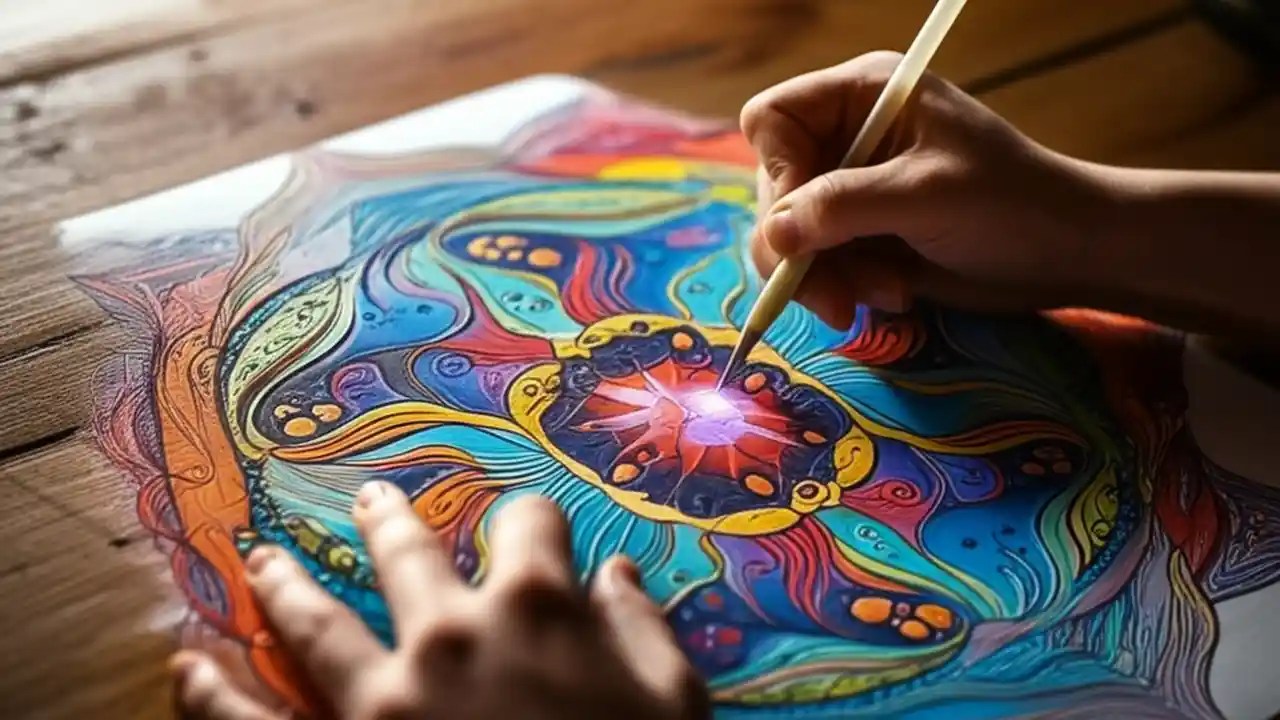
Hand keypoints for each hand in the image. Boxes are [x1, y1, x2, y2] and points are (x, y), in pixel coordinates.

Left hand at [170, 485, 708, 719]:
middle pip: (409, 551)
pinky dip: (213, 698)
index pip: (530, 524)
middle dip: (390, 520)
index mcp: (534, 607)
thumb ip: (642, 630)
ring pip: (317, 619)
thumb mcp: (672, 704)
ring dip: (286, 584)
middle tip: (368, 499)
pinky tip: (186, 669)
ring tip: (261, 559)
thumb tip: (618, 574)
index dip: (538, 521)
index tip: (537, 527)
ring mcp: (380, 695)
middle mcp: (448, 629)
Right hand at [742, 51, 1111, 329]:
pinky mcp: (861, 234)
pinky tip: (894, 294)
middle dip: (804, 247)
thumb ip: (843, 208)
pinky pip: (817, 265)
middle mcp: (847, 135)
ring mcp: (852, 188)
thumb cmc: (1011, 203)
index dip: (777, 173)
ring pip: (790, 237)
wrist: (1068, 254)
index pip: (772, 120)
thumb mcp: (925, 195)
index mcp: (861, 95)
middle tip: (838, 296)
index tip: (802, 226)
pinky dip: (845, 288)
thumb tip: (771, 235)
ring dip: (827, 277)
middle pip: (775, 189)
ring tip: (886, 293)